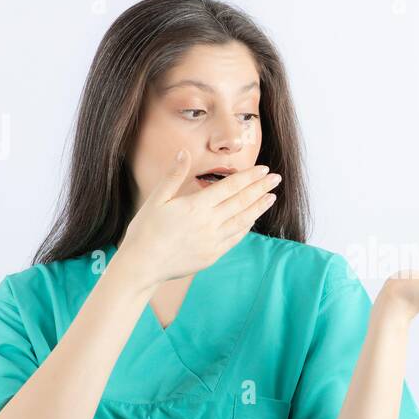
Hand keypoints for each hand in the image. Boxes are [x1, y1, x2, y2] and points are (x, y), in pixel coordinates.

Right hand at [114, 146, 281, 290]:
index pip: (230, 187)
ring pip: (243, 221)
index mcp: (196, 206)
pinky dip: (246, 226)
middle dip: (261, 188)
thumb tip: (183, 152)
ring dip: (259, 207)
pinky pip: (235, 238)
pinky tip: (252, 219)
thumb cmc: (145, 230)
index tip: (263, 169)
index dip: (249, 177)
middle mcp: (209, 223)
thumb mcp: (157, 199)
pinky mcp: (212, 255)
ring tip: (272, 197)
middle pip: (241, 202)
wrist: (142, 265)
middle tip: (276, 178)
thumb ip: (174, 176)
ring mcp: (213, 241)